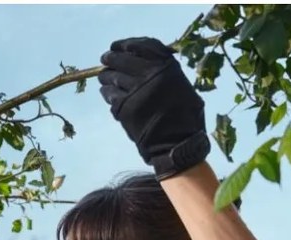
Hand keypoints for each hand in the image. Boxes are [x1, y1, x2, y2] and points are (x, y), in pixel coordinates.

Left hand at [98, 37, 209, 179]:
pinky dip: (107, 92)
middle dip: (111, 58)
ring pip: (112, 77)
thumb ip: (165, 71)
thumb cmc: (185, 116)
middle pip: (121, 59)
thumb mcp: (181, 85)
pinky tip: (107, 93)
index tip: (116, 46)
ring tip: (105, 77)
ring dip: (106, 75)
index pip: (141, 46)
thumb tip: (143, 61)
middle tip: (106, 60)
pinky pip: (110, 95)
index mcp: (166, 67)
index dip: (125, 44)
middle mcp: (149, 75)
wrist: (177, 143)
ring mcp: (135, 91)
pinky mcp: (124, 108)